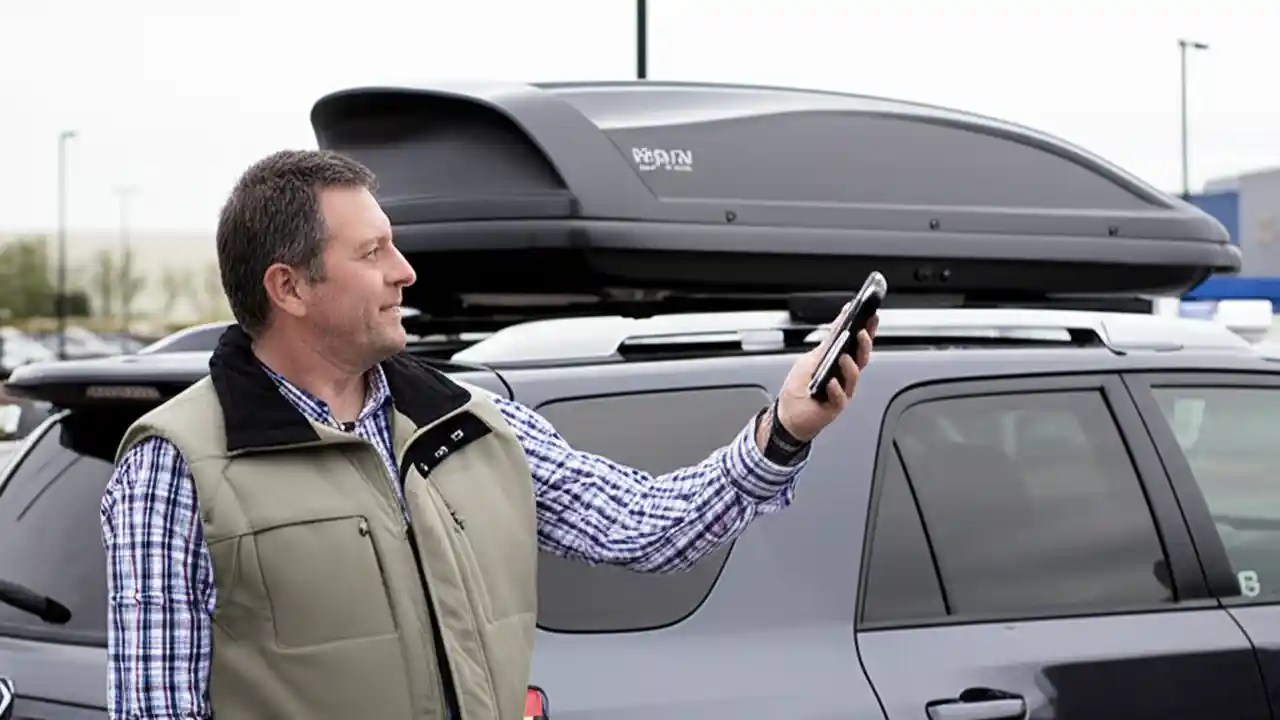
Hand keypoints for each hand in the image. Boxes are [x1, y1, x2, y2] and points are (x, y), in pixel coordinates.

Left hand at [773, 309, 877, 442]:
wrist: (789, 415)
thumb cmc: (799, 388)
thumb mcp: (809, 360)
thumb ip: (825, 347)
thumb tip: (837, 327)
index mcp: (839, 362)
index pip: (855, 343)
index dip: (865, 329)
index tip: (868, 314)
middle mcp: (845, 375)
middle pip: (861, 357)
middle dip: (864, 344)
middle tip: (862, 332)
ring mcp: (842, 390)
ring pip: (854, 376)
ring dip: (850, 366)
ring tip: (844, 357)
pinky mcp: (835, 406)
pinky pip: (840, 397)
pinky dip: (836, 389)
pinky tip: (831, 382)